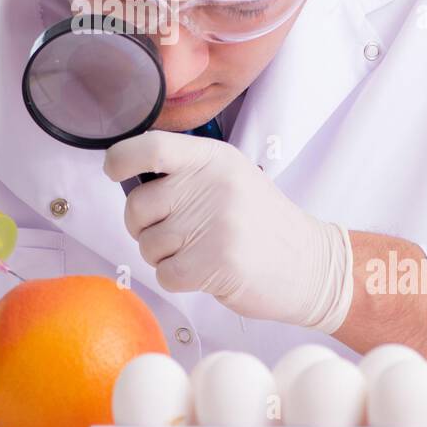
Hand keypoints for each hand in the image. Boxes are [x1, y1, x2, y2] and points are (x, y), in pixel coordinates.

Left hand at [103, 131, 353, 332]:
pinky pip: (164, 275)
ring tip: (198, 252)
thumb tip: (129, 180)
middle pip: (138, 205)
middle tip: (171, 233)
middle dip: (142, 227)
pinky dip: (177, 279)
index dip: (121, 159)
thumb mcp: (230, 178)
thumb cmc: (261, 223)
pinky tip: (203, 272)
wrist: (313, 264)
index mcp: (213, 158)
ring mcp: (215, 223)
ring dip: (163, 256)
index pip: (151, 147)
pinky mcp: (216, 262)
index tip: (113, 171)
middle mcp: (212, 185)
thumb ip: (185, 174)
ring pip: (148, 244)